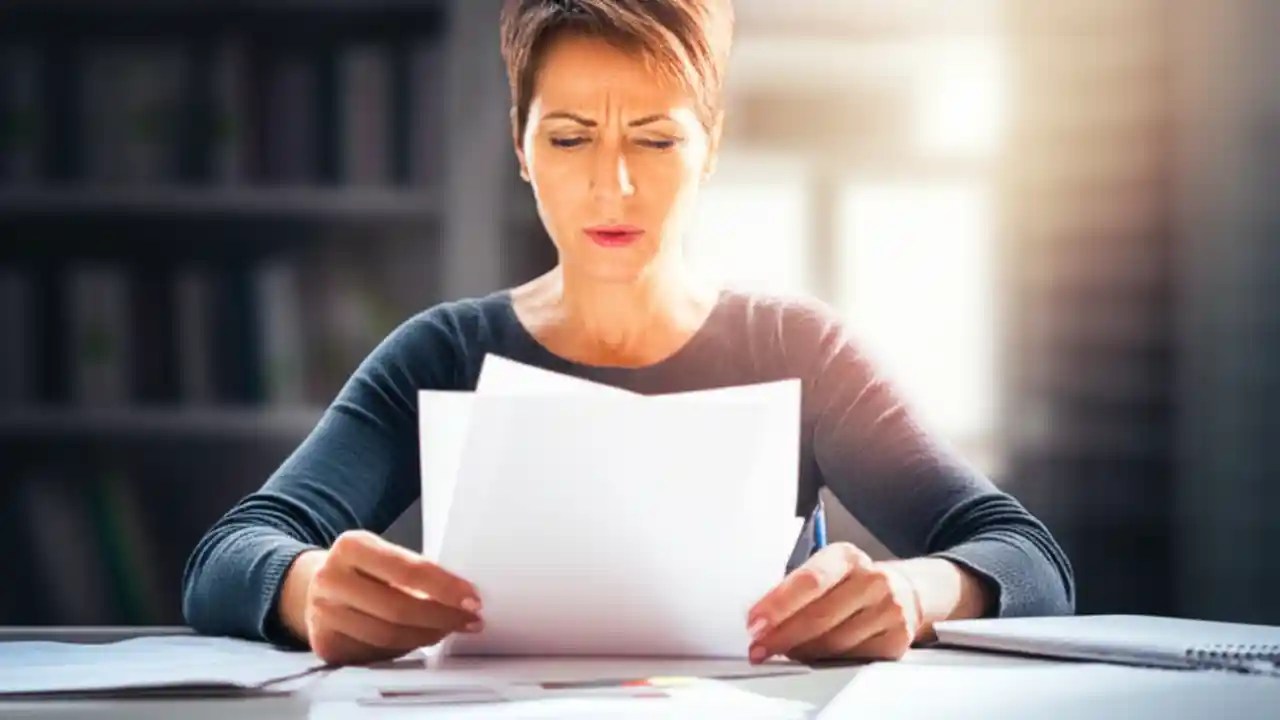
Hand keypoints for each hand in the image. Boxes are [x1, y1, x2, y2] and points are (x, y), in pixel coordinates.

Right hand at [280, 530, 482, 664]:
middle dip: (442, 617)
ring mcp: (323, 615)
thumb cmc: (363, 570)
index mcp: (351, 547)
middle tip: (469, 620)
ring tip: (448, 629)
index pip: (407, 569)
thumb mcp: (383, 555)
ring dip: (428, 636)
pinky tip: (419, 639)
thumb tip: (461, 596)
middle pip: (398, 608)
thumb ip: (415, 571)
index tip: (472, 598)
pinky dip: (404, 648)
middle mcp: (331, 579)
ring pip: (388, 636)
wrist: (315, 586)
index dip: (445, 587)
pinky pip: (375, 654)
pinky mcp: (325, 645)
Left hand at [746, 542, 923, 663]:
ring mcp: (889, 610)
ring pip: (834, 642)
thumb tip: (758, 620)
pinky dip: (825, 661)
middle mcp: (872, 580)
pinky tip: (810, 657)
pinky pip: (852, 657)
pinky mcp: (896, 639)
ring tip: (779, 652)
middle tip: (757, 648)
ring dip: (800, 651)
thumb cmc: (850, 583)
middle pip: (819, 615)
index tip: (754, 623)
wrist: (903, 592)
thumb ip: (795, 590)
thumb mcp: (827, 571)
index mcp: (847, 556)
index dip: (779, 604)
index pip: (809, 580)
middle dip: (782, 635)